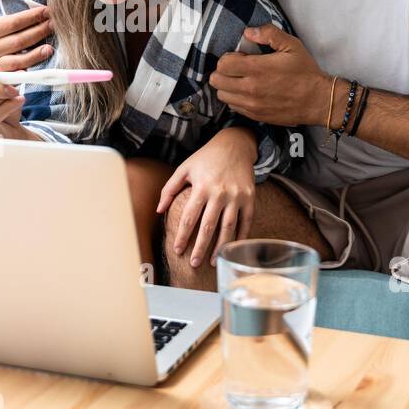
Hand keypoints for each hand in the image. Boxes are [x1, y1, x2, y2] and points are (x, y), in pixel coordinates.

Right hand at [0, 0, 53, 69]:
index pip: (12, 23)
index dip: (31, 17)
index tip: (47, 10)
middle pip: (18, 41)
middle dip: (39, 32)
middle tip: (54, 24)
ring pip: (19, 60)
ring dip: (37, 53)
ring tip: (51, 45)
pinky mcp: (2, 71)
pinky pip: (18, 71)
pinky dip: (31, 66)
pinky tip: (43, 58)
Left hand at [156, 127, 258, 267]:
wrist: (235, 144)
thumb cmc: (206, 157)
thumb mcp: (184, 168)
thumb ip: (169, 189)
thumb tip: (158, 211)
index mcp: (202, 186)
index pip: (190, 217)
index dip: (183, 236)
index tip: (178, 251)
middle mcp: (220, 193)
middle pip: (209, 226)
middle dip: (200, 247)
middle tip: (193, 264)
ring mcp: (237, 196)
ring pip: (228, 227)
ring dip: (220, 247)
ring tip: (213, 262)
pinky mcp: (250, 197)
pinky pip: (246, 221)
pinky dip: (240, 236)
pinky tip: (232, 248)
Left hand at [208, 24, 329, 126]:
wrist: (318, 100)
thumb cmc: (305, 72)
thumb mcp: (292, 45)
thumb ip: (269, 34)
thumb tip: (248, 32)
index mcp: (257, 69)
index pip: (222, 65)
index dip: (228, 58)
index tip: (239, 57)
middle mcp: (250, 89)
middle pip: (216, 81)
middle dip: (223, 72)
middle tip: (236, 68)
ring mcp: (251, 104)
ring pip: (222, 95)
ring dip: (227, 86)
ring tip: (241, 80)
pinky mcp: (255, 115)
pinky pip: (233, 106)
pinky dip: (236, 98)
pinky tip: (248, 92)